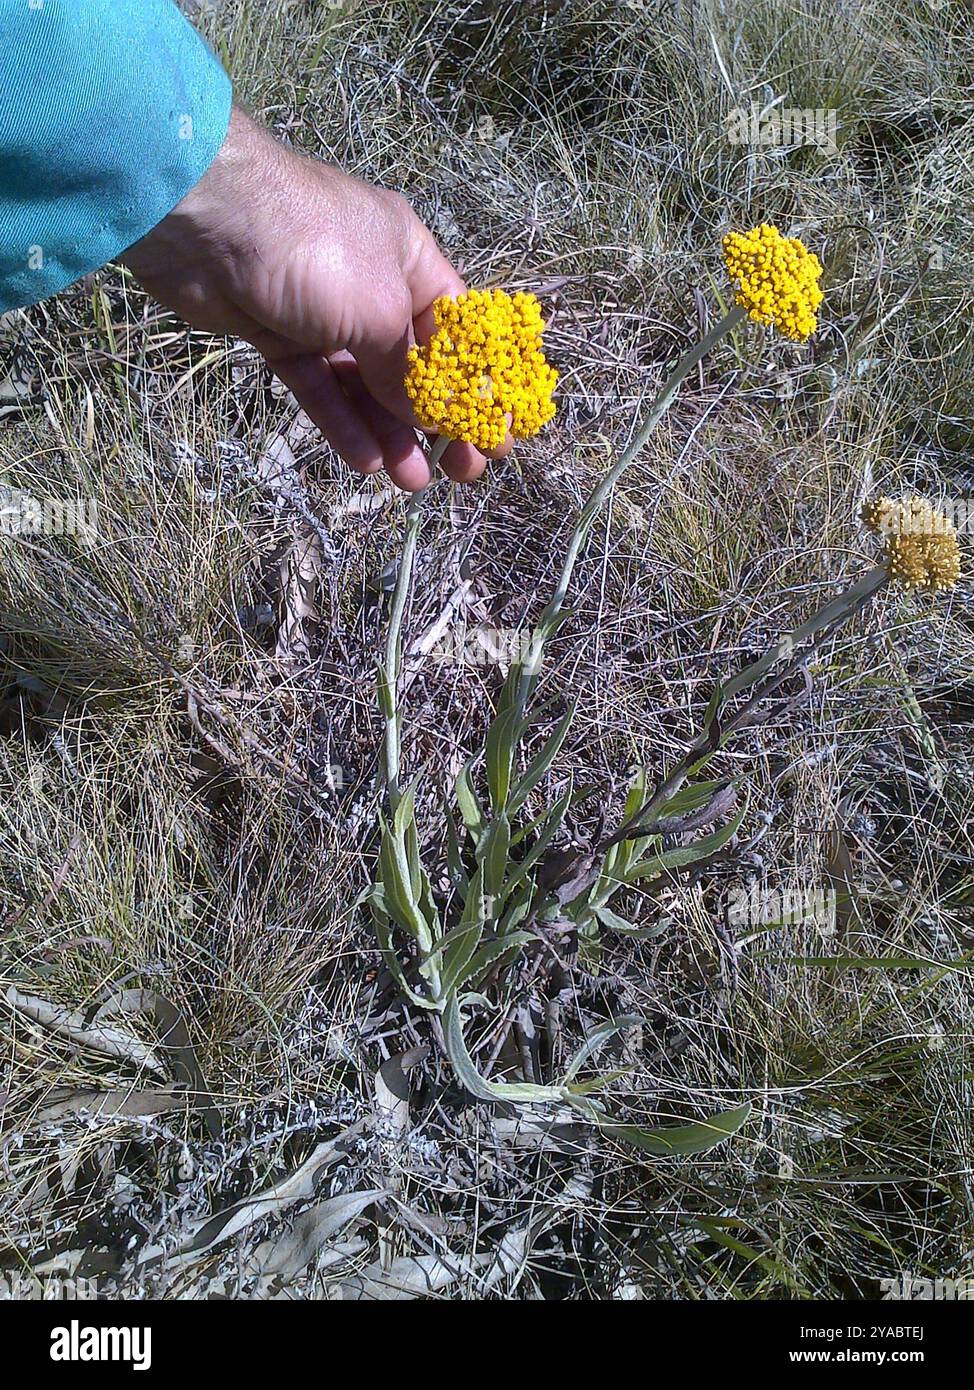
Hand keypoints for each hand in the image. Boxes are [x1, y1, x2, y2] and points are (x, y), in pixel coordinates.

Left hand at [121, 106, 507, 489]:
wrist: (210, 223)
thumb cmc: (319, 250)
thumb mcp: (383, 312)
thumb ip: (407, 370)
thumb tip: (428, 415)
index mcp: (411, 259)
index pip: (458, 330)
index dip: (479, 383)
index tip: (498, 431)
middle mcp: (371, 282)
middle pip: (413, 363)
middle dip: (437, 419)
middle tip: (463, 471)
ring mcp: (322, 309)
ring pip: (364, 382)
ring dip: (390, 432)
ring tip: (413, 480)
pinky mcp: (277, 332)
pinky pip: (318, 384)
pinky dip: (340, 421)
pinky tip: (364, 460)